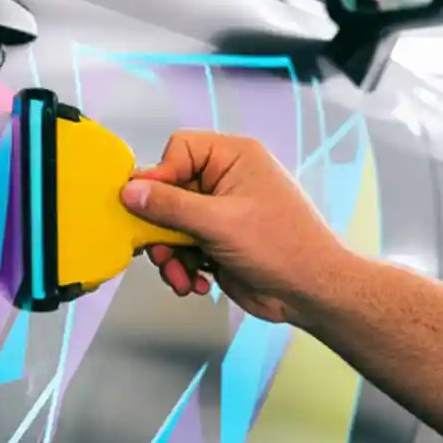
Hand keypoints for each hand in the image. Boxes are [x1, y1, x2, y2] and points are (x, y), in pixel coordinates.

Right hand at [120, 130, 350, 324]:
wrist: (310, 291)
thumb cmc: (284, 247)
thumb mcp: (219, 222)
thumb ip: (171, 206)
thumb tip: (131, 191)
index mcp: (234, 157)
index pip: (178, 150)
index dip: (158, 177)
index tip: (144, 205)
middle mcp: (226, 180)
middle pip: (169, 191)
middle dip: (160, 226)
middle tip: (158, 249)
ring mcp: (221, 212)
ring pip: (171, 224)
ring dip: (170, 254)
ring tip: (180, 274)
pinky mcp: (217, 241)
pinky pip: (182, 247)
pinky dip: (182, 267)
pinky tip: (195, 282)